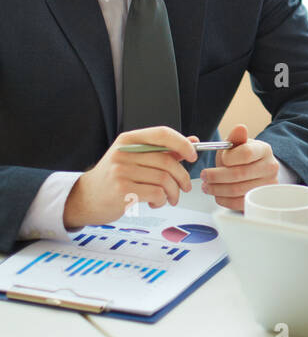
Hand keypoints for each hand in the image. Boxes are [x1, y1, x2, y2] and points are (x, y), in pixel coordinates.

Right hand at [63, 127, 197, 227]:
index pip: (162, 134)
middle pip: (167, 161)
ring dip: (173, 192)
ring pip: (164, 180)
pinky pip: (157, 194)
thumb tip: (192, 142)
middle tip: (184, 186)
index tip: (193, 155)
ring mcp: (122, 171)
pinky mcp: (123, 190)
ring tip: (170, 197)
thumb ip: (162, 150)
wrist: (85, 198)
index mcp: (129, 139)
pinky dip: (162, 200)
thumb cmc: (113, 177)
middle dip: (182, 177)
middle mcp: (124, 152)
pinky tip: (156, 202)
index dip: (182, 143)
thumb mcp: (134, 157)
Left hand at [200, 123, 278, 208]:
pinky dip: (223, 200)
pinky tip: (217, 195)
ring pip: (236, 190)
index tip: (220, 159)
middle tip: (204, 175)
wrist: (258, 172)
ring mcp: (267, 185)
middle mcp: (270, 167)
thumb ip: (235, 137)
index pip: (246, 154)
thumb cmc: (244, 158)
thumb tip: (240, 128)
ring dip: (216, 189)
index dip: (228, 158)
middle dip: (216, 176)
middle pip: (239, 174)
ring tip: (207, 186)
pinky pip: (239, 203)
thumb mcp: (238, 144)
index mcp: (264, 150)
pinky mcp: (260, 200)